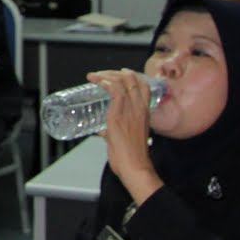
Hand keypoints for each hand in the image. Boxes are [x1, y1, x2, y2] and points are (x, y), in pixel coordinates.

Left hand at [89, 68, 161, 202]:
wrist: (134, 167)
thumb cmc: (130, 158)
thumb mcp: (123, 139)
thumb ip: (113, 132)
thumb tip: (102, 130)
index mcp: (143, 114)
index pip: (143, 87)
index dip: (133, 77)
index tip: (121, 73)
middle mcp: (139, 109)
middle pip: (133, 80)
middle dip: (117, 73)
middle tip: (104, 73)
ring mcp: (130, 111)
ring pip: (122, 83)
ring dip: (107, 75)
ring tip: (96, 75)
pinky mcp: (118, 115)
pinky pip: (115, 91)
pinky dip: (105, 82)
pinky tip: (98, 81)